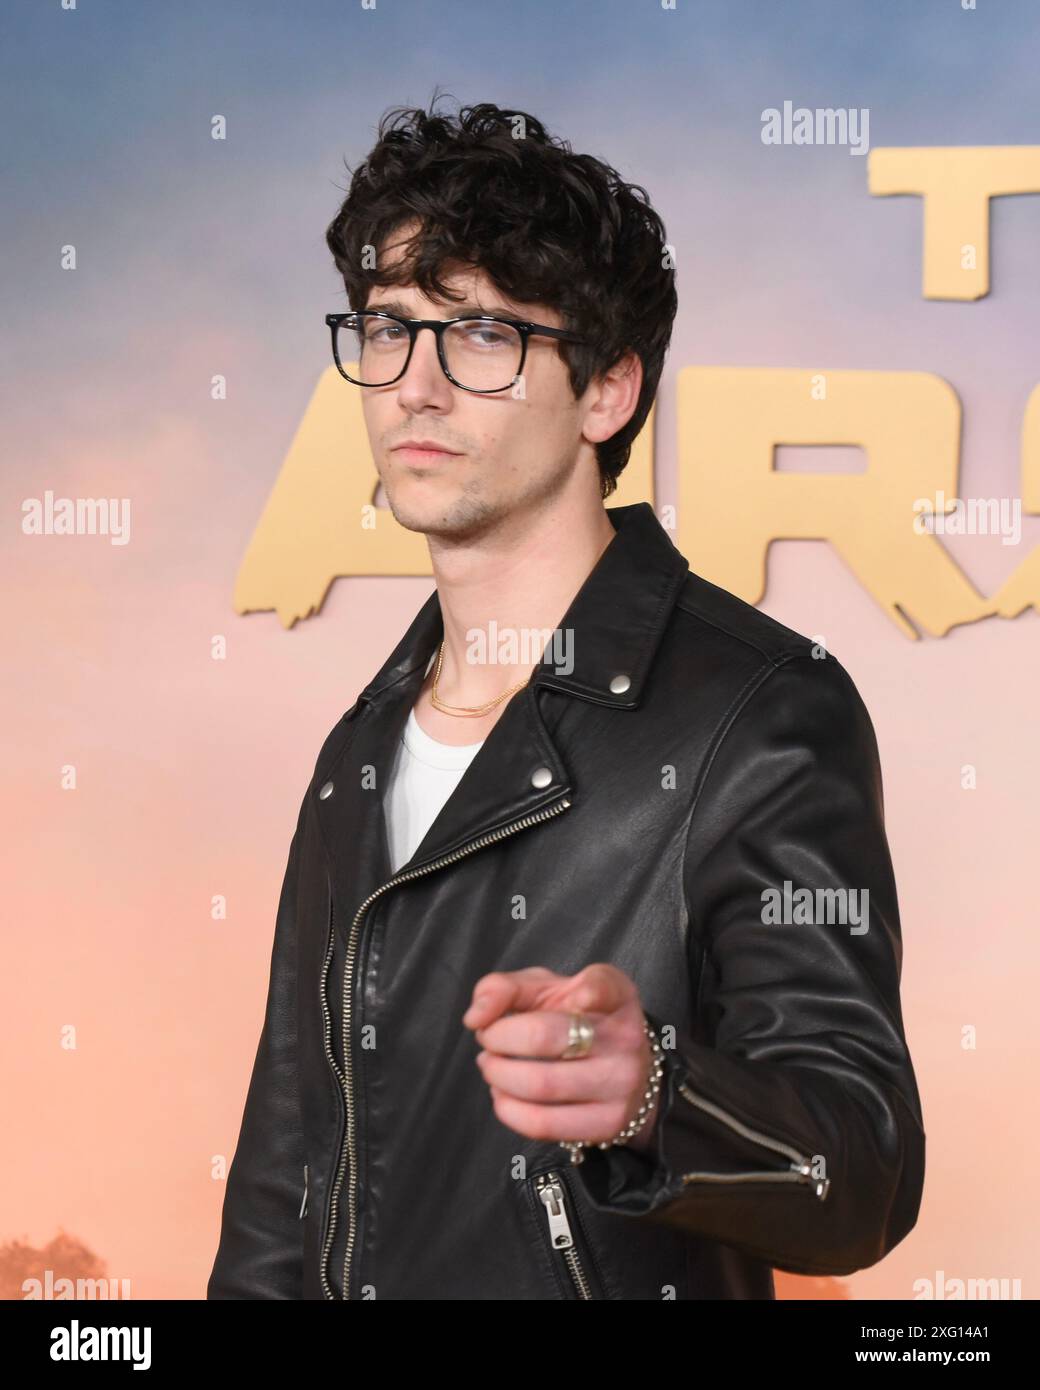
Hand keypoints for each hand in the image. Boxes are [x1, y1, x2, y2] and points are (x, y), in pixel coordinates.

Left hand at [461, 963, 660, 1152]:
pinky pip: (544, 1123)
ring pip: (540, 1085)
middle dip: (498, 1038)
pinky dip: (508, 1109)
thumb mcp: (544, 990)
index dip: (583, 992)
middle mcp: (626, 1037)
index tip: (555, 1000)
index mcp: (615, 994)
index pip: (600, 986)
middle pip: (543, 1037)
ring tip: (491, 1065)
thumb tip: (476, 1017)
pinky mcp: (609, 1122)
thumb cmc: (573, 1020)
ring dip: (498, 1075)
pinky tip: (503, 1094)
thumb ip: (504, 988)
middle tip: (487, 1039)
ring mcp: (622, 1083)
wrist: (621, 1070)